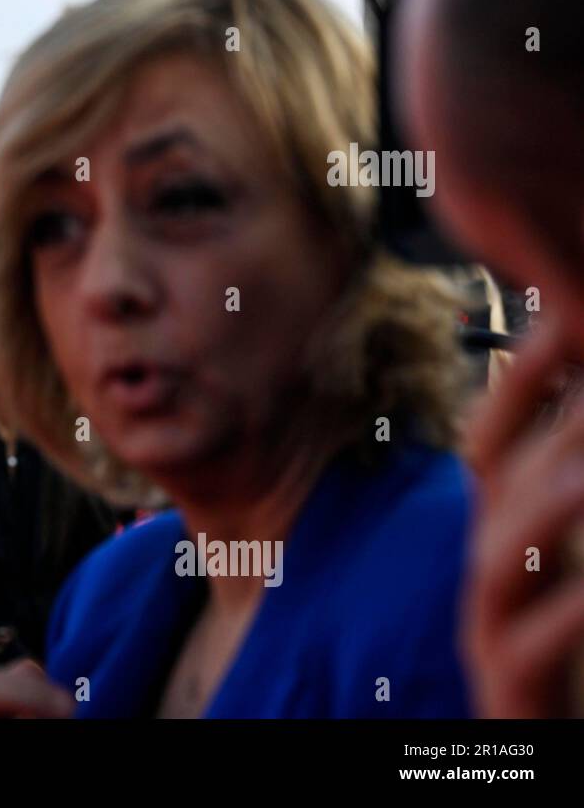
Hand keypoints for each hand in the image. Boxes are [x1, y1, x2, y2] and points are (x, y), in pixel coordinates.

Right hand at [465, 315, 583, 716]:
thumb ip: (564, 483)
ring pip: (498, 557)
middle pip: (499, 487)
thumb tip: (578, 422)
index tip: (562, 325)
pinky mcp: (510, 681)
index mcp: (502, 530)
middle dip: (550, 431)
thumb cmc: (560, 640)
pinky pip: (529, 642)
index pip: (492, 441)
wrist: (532, 738)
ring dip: (546, 508)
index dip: (522, 384)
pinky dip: (566, 612)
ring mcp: (491, 624)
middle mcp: (488, 567)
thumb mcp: (556, 554)